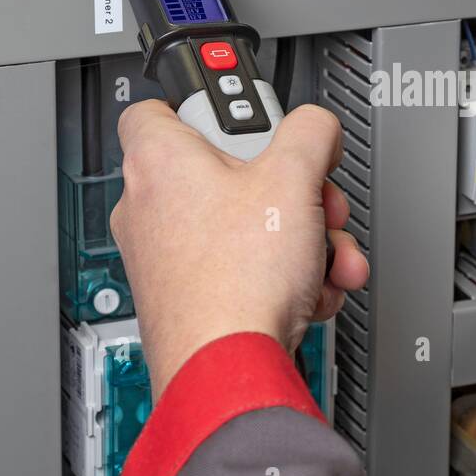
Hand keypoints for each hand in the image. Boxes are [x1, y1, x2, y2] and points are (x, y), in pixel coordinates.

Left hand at [110, 99, 369, 398]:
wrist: (229, 369)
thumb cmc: (237, 282)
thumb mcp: (294, 177)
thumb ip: (310, 131)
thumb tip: (316, 127)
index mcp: (159, 161)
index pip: (158, 106)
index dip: (208, 106)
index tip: (249, 117)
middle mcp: (150, 208)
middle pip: (228, 172)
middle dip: (289, 187)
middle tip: (312, 197)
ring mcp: (166, 258)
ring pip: (245, 224)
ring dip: (300, 237)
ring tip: (325, 256)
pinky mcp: (188, 298)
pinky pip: (245, 267)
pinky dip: (283, 275)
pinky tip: (310, 288)